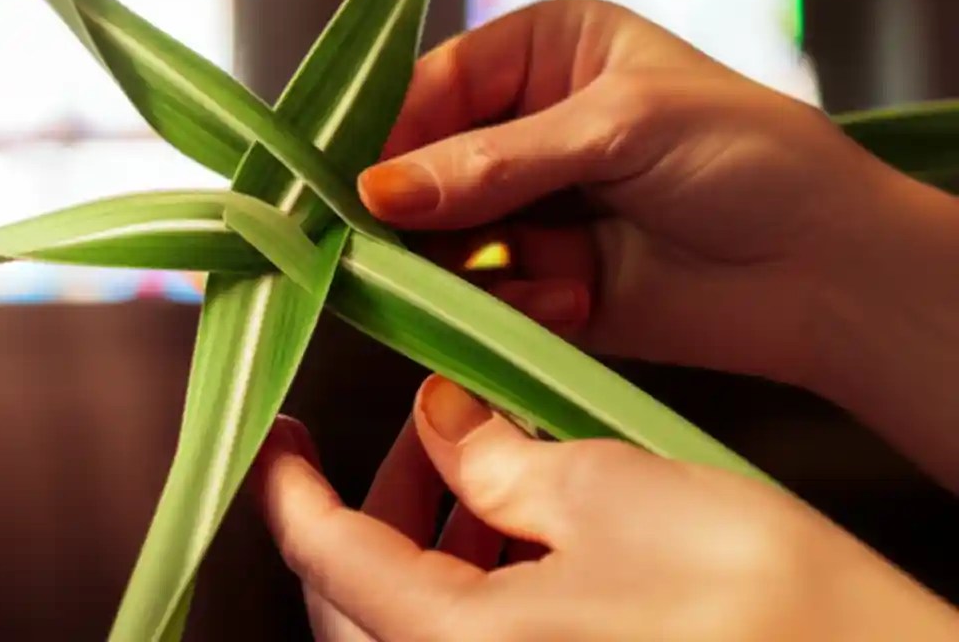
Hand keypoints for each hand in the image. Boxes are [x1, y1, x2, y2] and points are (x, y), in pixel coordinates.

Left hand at [252, 377, 958, 640]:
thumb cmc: (764, 605)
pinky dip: (483, 582)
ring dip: (437, 540)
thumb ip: (498, 458)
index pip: (326, 559)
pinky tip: (532, 527)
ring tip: (491, 466)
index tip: (278, 435)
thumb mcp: (608, 494)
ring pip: (419, 625)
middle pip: (362, 601)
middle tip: (425, 434)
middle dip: (381, 505)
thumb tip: (444, 421)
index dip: (290, 486)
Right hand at [358, 0, 958, 488]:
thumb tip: (380, 191)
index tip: (360, 187)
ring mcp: (534, 209)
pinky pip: (485, 295)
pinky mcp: (543, 280)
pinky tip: (572, 301)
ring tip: (534, 275)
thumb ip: (496, 163)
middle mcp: (529, 129)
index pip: (437, 85)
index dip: (394, 134)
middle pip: (427, 167)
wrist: (827, 274)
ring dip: (473, 267)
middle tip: (405, 248)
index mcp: (548, 55)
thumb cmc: (748, 160)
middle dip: (421, 211)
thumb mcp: (619, 129)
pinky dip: (514, 304)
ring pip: (445, 240)